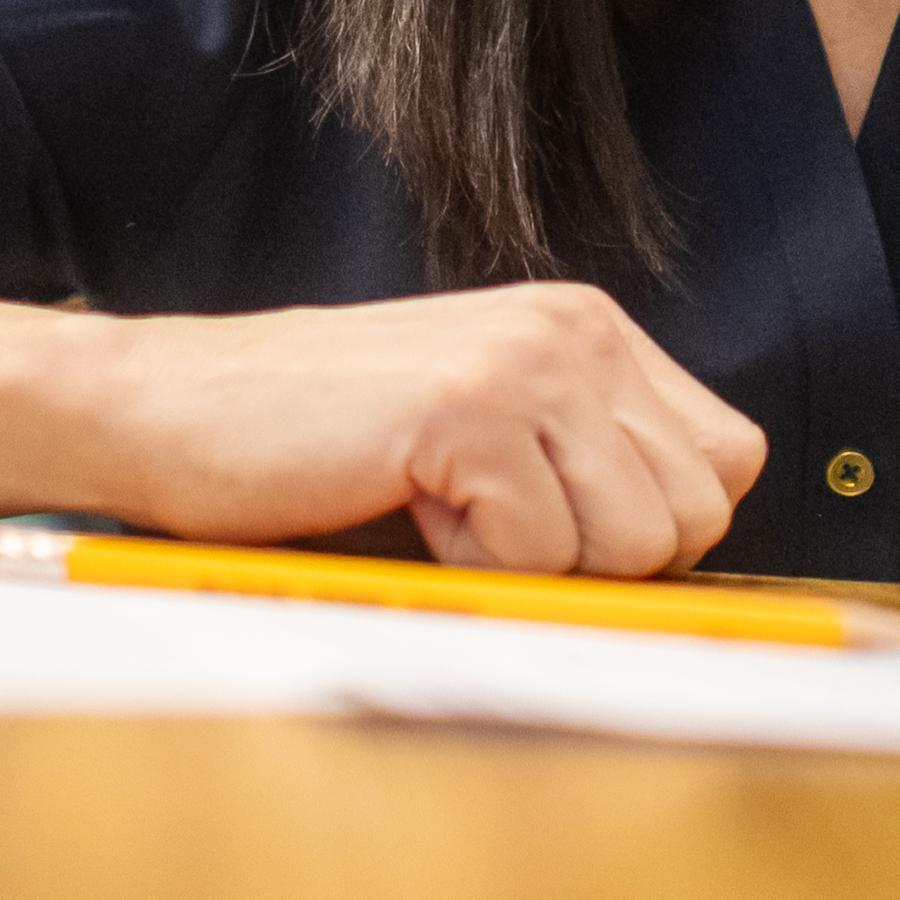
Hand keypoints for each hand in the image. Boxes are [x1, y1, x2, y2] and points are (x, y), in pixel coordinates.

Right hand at [75, 289, 766, 573]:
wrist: (171, 409)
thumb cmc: (321, 447)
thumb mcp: (489, 434)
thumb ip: (588, 466)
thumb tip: (695, 569)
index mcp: (591, 329)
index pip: (728, 462)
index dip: (654, 528)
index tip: (555, 526)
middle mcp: (577, 330)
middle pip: (696, 513)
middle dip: (601, 559)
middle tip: (487, 518)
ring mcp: (528, 363)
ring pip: (632, 544)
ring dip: (532, 562)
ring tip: (440, 503)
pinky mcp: (471, 410)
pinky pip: (541, 552)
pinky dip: (472, 563)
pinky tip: (404, 502)